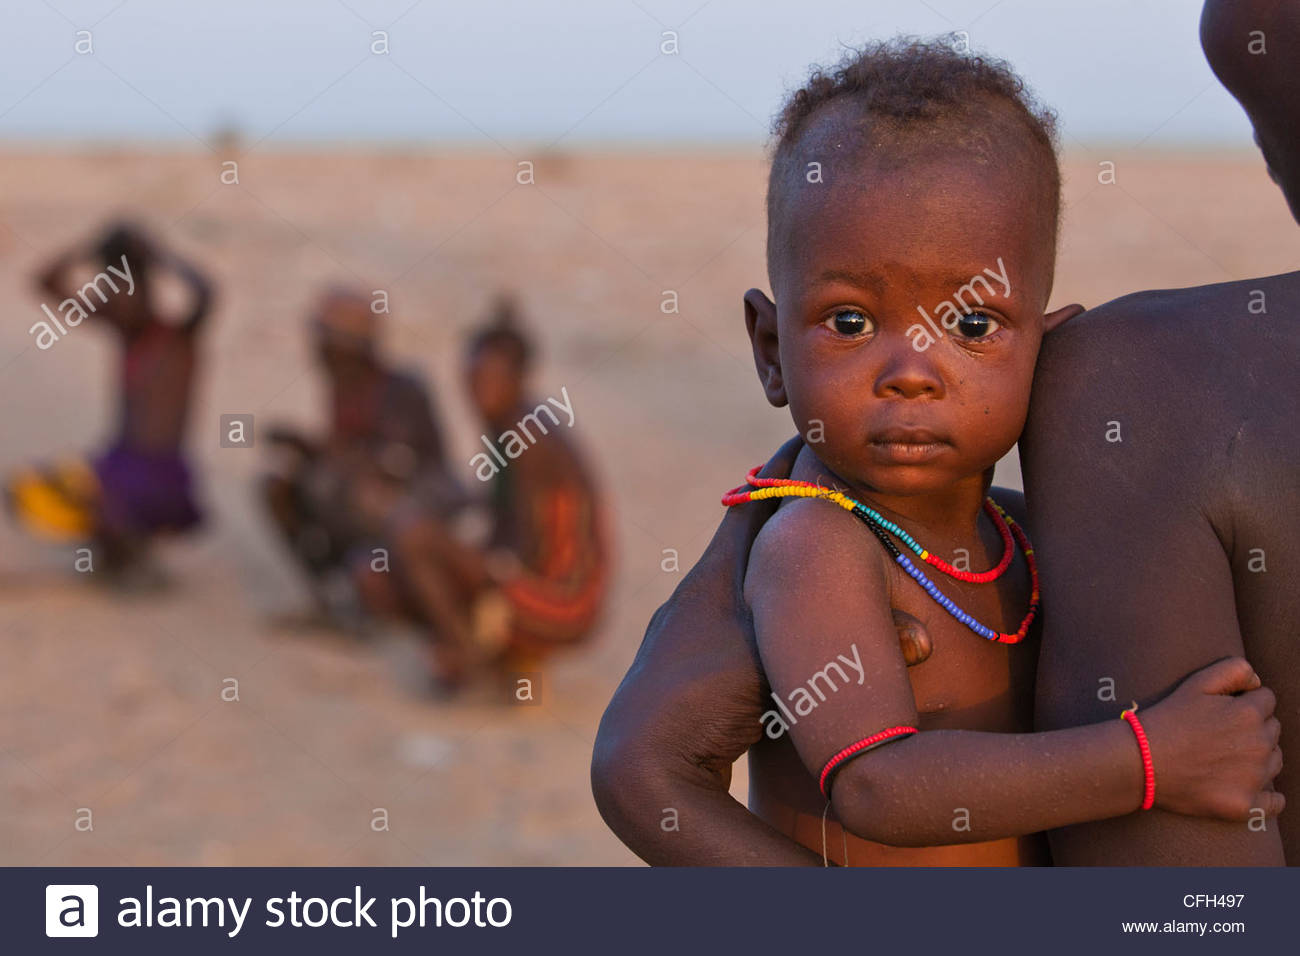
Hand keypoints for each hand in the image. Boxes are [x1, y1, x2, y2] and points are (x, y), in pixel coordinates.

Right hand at [1140, 656, 1282, 819]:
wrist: (1141, 762)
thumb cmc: (1167, 720)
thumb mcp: (1195, 683)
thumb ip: (1234, 670)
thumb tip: (1257, 682)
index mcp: (1249, 713)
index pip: (1267, 700)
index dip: (1245, 702)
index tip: (1224, 711)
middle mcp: (1259, 744)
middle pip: (1272, 730)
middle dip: (1253, 728)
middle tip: (1221, 734)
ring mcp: (1254, 777)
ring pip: (1274, 760)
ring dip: (1259, 757)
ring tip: (1225, 757)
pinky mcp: (1246, 803)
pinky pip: (1275, 801)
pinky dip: (1268, 796)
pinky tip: (1248, 786)